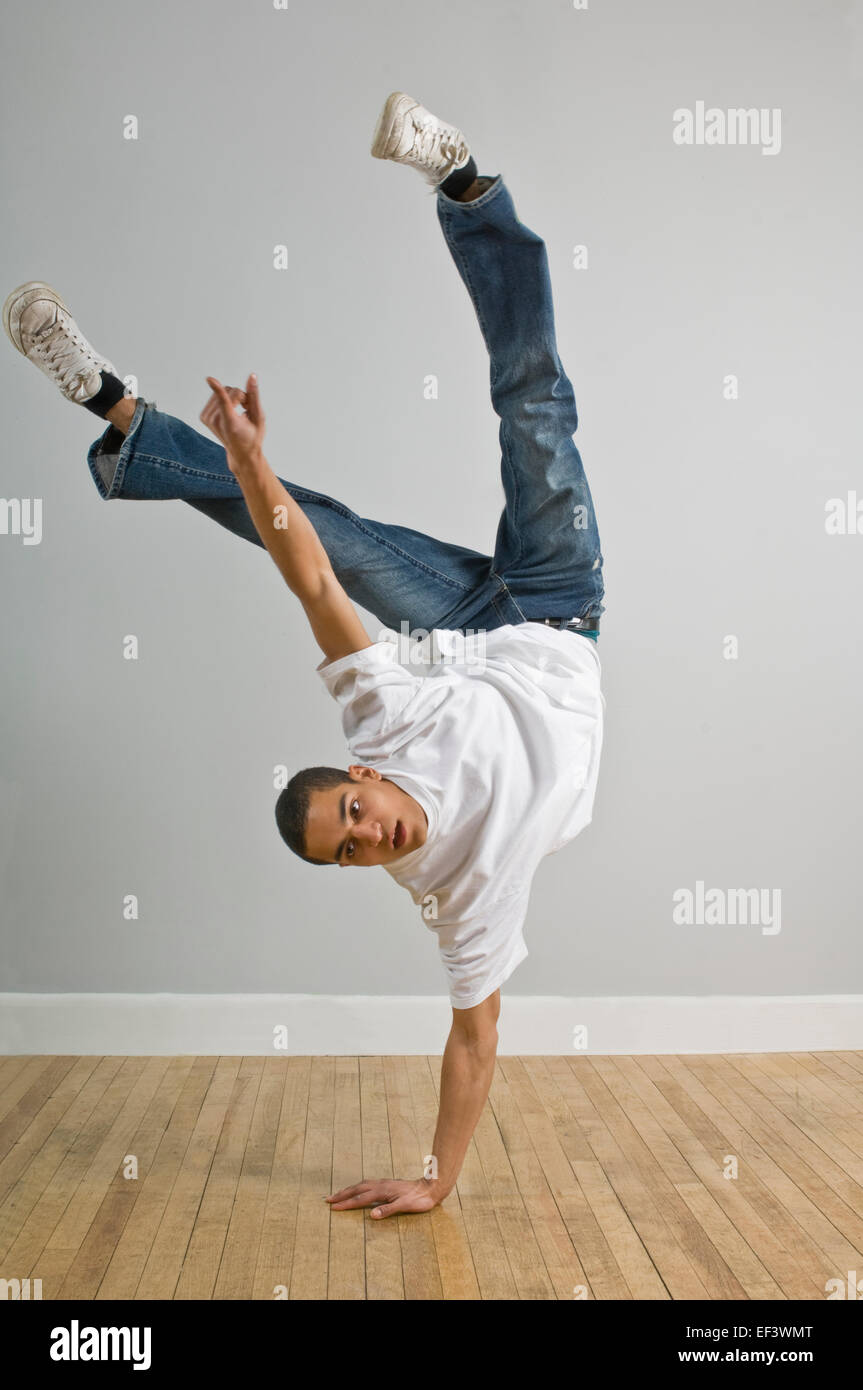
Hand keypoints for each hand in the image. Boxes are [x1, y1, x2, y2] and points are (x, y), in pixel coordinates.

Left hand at [200, 373, 265, 469]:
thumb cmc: (253, 435)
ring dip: (233, 398)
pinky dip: (225, 400)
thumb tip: (252, 376)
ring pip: (222, 391)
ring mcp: (207, 419)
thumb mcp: (259, 417)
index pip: (224, 402)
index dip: (218, 389)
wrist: (241, 453)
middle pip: (230, 391)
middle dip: (240, 397)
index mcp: (231, 423)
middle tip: (246, 411)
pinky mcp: (203, 416)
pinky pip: (216, 396)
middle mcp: (216, 421)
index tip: (209, 379)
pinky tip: (230, 413)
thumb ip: (254, 396)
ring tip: (238, 413)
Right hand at [325, 1177, 441, 1218]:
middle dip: (342, 1195)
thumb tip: (371, 1215)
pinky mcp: (387, 1184)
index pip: (360, 1199)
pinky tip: (359, 1190)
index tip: (333, 1207)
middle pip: (357, 1189)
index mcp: (382, 1191)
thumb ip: (388, 1210)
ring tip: (338, 1194)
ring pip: (361, 1185)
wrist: (431, 1187)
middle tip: (328, 1199)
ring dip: (348, 1190)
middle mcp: (380, 1185)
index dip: (346, 1203)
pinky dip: (358, 1188)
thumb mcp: (405, 1206)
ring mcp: (384, 1184)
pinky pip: (367, 1185)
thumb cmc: (419, 1199)